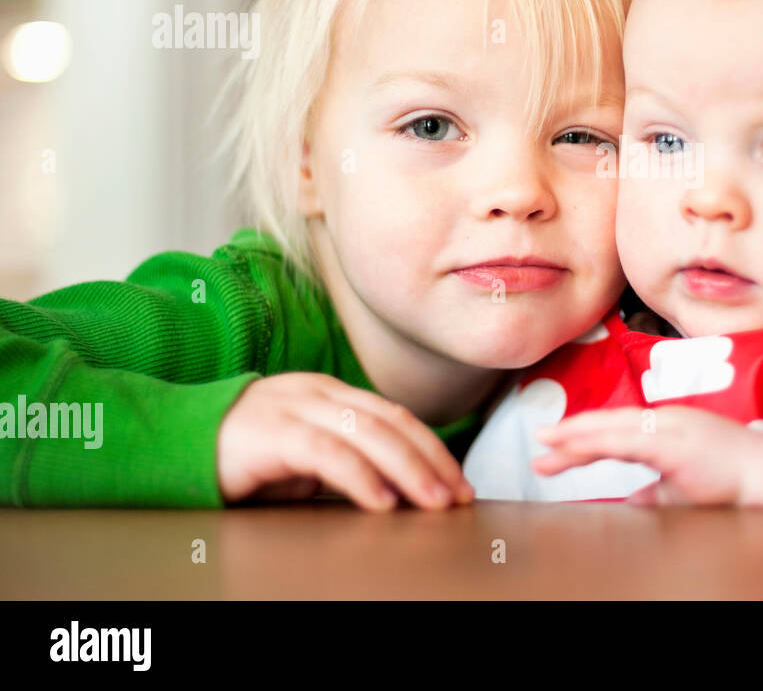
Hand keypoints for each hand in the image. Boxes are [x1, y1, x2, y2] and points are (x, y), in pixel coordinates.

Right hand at [217, 373, 473, 510]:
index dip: (432, 448)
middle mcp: (315, 393)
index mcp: (329, 394)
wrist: (171, 444)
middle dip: (430, 460)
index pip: (395, 416)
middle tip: (457, 497)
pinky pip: (325, 453)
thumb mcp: (304, 457)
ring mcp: (292, 408)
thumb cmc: (242, 457)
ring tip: (432, 502)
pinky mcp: (269, 433)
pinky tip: (381, 502)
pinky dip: (360, 477)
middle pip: (389, 422)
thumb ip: (346, 461)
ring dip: (407, 470)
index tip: (458, 482)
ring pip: (366, 433)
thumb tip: (398, 490)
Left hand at [533, 406, 762, 504]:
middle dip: (570, 435)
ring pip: (612, 428)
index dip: (582, 438)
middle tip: (538, 442)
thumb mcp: (680, 487)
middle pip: (606, 426)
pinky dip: (603, 441)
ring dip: (578, 435)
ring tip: (550, 443)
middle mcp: (662, 421)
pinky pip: (630, 440)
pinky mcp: (674, 441)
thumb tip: (631, 503)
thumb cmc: (728, 480)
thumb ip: (654, 492)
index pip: (613, 431)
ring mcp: (668, 427)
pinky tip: (582, 445)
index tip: (553, 447)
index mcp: (663, 429)